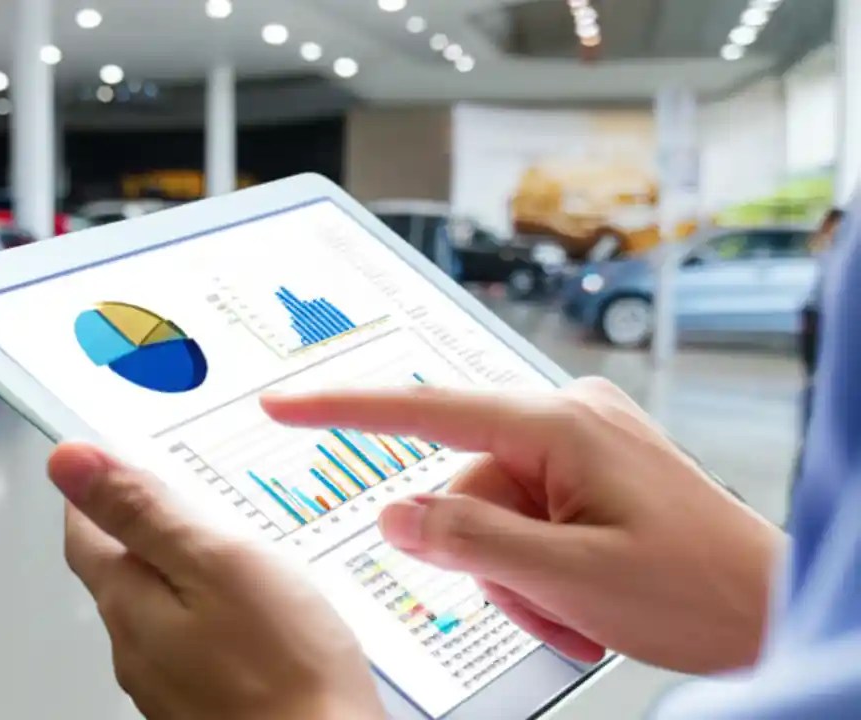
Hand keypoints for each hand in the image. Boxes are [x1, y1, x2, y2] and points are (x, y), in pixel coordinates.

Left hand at [48, 443, 385, 719]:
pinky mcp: (207, 707)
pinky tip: (251, 612)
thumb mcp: (215, 561)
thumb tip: (69, 461)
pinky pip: (195, 647)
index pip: (84, 531)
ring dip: (181, 574)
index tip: (115, 456)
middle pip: (120, 573)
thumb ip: (143, 510)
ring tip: (223, 545)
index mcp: (128, 603)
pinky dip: (211, 616)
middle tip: (178, 489)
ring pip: (159, 612)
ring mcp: (169, 686)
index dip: (96, 488)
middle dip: (143, 528)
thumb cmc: (284, 669)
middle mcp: (135, 650)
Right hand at [263, 377, 784, 674]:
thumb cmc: (700, 590)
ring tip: (575, 601)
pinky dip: (535, 562)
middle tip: (546, 596)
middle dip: (486, 554)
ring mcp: (580, 443)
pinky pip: (522, 512)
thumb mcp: (569, 577)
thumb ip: (469, 542)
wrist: (768, 612)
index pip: (427, 408)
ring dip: (514, 569)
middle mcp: (567, 417)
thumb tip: (394, 513)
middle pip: (462, 485)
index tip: (283, 404)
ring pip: (488, 509)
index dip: (341, 408)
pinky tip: (582, 587)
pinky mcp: (588, 469)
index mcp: (560, 424)